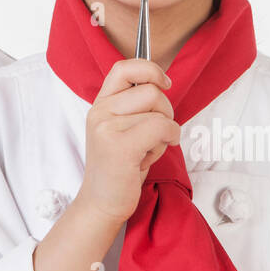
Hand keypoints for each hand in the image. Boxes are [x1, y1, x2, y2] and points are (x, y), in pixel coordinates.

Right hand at [75, 58, 179, 225]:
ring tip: (147, 149)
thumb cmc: (118, 167)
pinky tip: (153, 155)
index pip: (124, 68)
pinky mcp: (120, 146)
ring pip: (160, 112)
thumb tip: (161, 83)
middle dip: (166, 111)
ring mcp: (107, 128)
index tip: (164, 83)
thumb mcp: (120, 129)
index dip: (149, 69)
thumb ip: (133, 105)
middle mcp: (100, 112)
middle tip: (156, 134)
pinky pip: (162, 128)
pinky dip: (169, 140)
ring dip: (166, 132)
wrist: (101, 202)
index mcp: (100, 104)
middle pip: (151, 90)